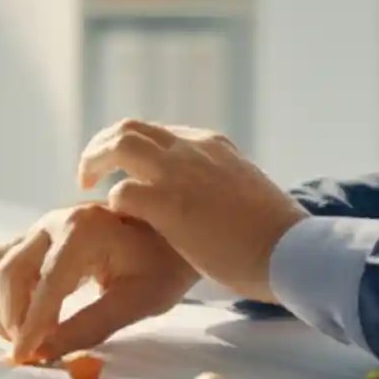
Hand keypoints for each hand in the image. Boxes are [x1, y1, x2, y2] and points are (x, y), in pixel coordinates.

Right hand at [0, 203, 198, 362]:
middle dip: (14, 316)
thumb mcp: (139, 299)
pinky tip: (21, 317)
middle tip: (30, 352)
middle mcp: (54, 221)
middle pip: (11, 271)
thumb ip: (93, 324)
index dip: (33, 322)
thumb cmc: (162, 266)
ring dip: (1, 304)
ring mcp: (40, 227)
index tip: (24, 356)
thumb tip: (45, 351)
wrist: (171, 233)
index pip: (47, 281)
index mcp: (84, 229)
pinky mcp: (34, 237)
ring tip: (24, 335)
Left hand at [78, 119, 307, 302]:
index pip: (158, 132)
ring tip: (84, 184)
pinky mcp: (170, 204)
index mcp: (212, 145)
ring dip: (94, 160)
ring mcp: (180, 172)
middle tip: (88, 173)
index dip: (132, 150)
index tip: (123, 171)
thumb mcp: (246, 192)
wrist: (294, 250)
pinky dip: (112, 206)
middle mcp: (193, 148)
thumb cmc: (276, 236)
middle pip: (130, 127)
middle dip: (101, 145)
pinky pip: (122, 194)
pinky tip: (112, 223)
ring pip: (119, 143)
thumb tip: (210, 202)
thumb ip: (220, 186)